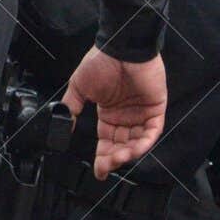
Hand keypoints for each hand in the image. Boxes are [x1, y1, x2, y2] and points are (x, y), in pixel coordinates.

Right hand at [62, 47, 167, 179]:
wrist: (120, 47)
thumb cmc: (100, 62)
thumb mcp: (78, 86)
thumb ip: (72, 107)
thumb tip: (64, 126)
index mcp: (108, 113)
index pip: (106, 142)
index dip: (102, 158)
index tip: (97, 171)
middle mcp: (125, 117)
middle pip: (121, 146)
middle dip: (113, 159)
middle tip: (106, 166)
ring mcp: (141, 114)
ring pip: (137, 142)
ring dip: (128, 153)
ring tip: (119, 158)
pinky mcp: (156, 109)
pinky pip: (152, 132)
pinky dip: (144, 143)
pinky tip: (134, 149)